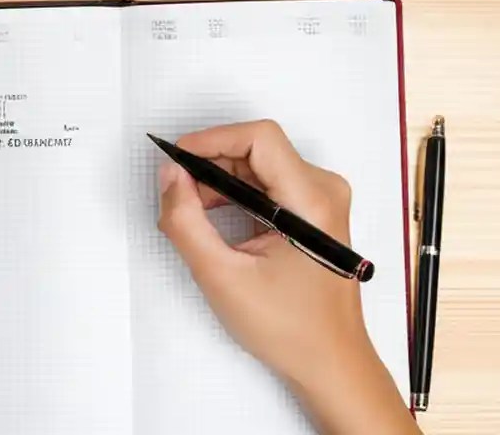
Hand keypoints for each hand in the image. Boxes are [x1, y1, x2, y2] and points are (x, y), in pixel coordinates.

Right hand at [157, 120, 418, 434]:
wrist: (330, 362)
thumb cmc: (290, 328)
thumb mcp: (222, 276)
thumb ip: (186, 221)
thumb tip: (170, 178)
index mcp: (312, 201)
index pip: (259, 138)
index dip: (212, 139)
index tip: (177, 158)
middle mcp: (324, 191)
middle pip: (256, 150)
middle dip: (210, 165)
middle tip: (175, 195)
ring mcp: (322, 201)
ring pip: (259, 167)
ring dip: (220, 182)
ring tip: (191, 215)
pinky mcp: (314, 212)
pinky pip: (268, 185)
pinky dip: (236, 195)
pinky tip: (213, 221)